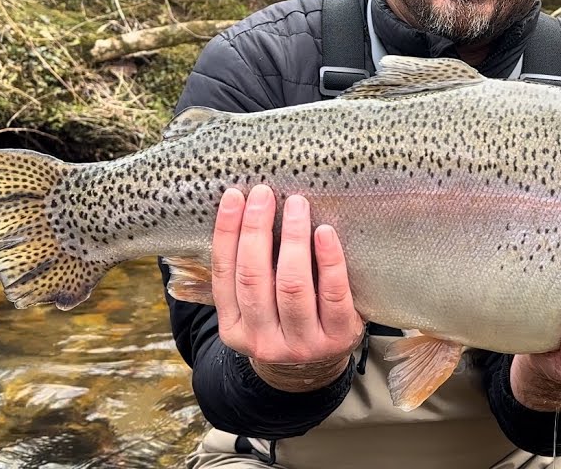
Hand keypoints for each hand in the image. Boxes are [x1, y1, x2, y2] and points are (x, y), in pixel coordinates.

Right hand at [211, 185, 364, 391]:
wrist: (315, 369)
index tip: (233, 196)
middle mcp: (263, 340)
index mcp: (234, 328)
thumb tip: (242, 208)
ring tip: (296, 204)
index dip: (227, 233)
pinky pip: (332, 294)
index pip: (224, 274)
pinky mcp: (336, 337)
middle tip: (264, 193)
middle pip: (254, 278)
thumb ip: (246, 273)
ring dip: (292, 239)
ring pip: (291, 286)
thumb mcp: (254, 309)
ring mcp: (301, 343)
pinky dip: (328, 261)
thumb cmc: (283, 321)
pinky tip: (325, 233)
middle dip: (256, 229)